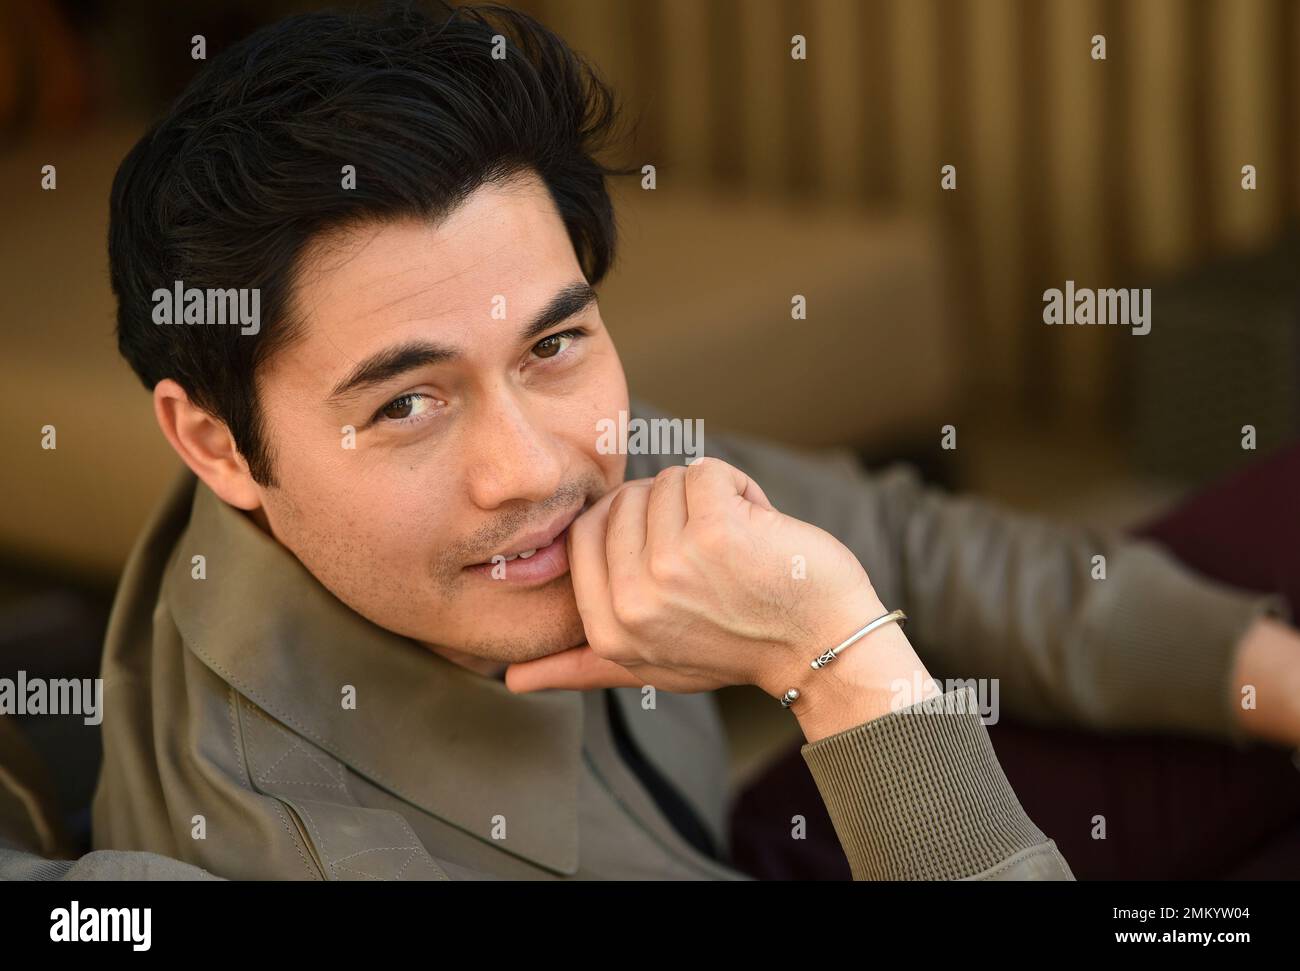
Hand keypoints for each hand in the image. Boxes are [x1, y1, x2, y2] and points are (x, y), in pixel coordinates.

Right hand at [504, 457, 891, 702]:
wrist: (823, 646)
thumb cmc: (739, 648)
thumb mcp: (651, 665)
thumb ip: (581, 665)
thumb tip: (512, 680)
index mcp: (609, 631)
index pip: (584, 531)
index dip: (630, 523)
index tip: (676, 549)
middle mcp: (632, 604)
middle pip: (624, 500)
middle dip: (673, 511)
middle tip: (714, 557)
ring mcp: (670, 567)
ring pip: (668, 482)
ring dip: (711, 501)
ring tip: (737, 548)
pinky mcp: (714, 533)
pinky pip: (705, 470)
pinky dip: (738, 487)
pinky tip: (759, 528)